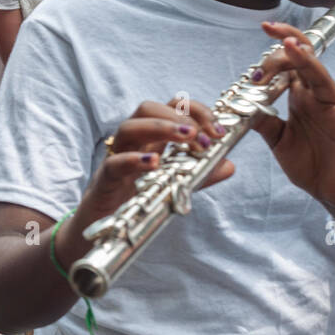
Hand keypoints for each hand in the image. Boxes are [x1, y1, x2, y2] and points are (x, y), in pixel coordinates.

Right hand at [72, 98, 233, 234]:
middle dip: (179, 116)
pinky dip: (134, 160)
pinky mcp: (105, 179)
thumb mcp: (178, 183)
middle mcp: (133, 141)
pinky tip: (154, 163)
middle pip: (147, 107)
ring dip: (161, 127)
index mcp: (151, 137)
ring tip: (187, 140)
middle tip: (203, 137)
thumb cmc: (140, 198)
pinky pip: (114, 162)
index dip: (196, 111)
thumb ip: (201, 174)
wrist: (109, 227)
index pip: (171, 107)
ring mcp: (117, 157)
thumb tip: (229, 164)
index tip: (218, 131)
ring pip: (129, 126)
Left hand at [251, 20, 334, 208]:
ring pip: (321, 78)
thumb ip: (263, 122)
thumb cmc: (311, 164)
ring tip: (292, 44)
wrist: (334, 192)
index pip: (287, 66)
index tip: (259, 43)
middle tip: (270, 34)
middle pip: (302, 63)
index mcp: (299, 99)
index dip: (271, 54)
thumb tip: (242, 105)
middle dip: (285, 47)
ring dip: (306, 61)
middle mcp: (316, 98)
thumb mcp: (278, 141)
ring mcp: (334, 109)